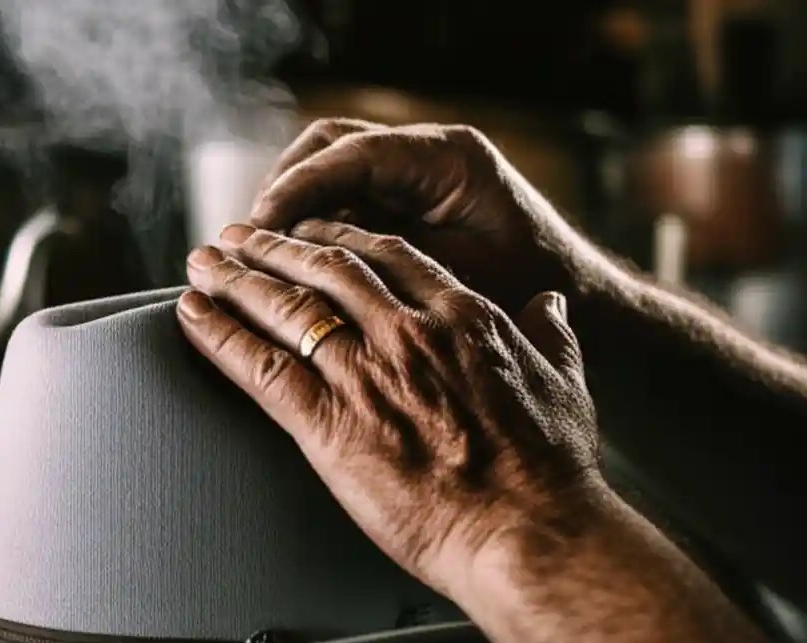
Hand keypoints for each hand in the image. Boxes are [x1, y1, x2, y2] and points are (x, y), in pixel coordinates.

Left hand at [177, 221, 603, 597]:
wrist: (528, 531)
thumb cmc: (551, 470)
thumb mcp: (564, 382)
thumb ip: (550, 333)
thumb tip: (549, 302)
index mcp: (460, 316)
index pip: (386, 254)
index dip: (339, 235)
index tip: (310, 229)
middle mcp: (405, 332)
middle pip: (324, 268)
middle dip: (275, 247)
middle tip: (239, 234)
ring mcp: (364, 374)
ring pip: (285, 308)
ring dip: (236, 279)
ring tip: (202, 262)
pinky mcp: (328, 423)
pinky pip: (258, 367)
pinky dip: (218, 335)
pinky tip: (191, 315)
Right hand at [251, 120, 594, 315]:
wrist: (585, 303)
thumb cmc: (531, 293)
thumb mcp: (461, 280)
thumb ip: (388, 258)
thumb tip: (306, 249)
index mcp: (449, 160)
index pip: (352, 153)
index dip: (297, 188)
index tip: (258, 224)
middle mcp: (428, 154)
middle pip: (331, 146)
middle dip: (285, 188)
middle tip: (249, 238)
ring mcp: (415, 174)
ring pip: (331, 166)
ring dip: (293, 205)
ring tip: (262, 251)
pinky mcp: (406, 199)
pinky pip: (346, 197)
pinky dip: (314, 223)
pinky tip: (293, 263)